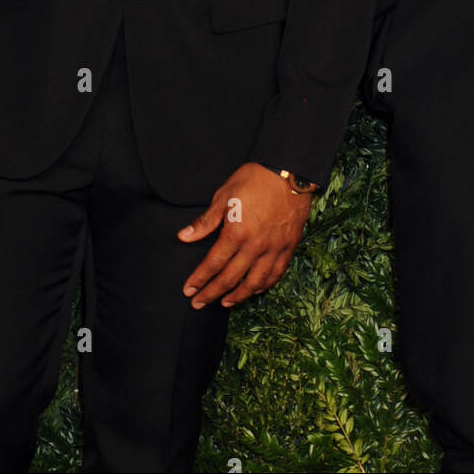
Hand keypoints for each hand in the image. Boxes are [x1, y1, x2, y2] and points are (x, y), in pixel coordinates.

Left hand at [178, 162, 312, 308]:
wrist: (289, 170)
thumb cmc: (255, 179)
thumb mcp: (224, 195)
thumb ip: (206, 221)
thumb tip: (184, 236)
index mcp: (236, 233)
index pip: (213, 264)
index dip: (199, 279)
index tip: (188, 290)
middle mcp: (255, 246)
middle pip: (231, 278)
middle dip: (212, 293)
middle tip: (199, 303)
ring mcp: (274, 248)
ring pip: (255, 282)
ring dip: (238, 296)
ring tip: (225, 303)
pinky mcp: (289, 246)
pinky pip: (276, 273)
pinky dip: (264, 285)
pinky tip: (255, 289)